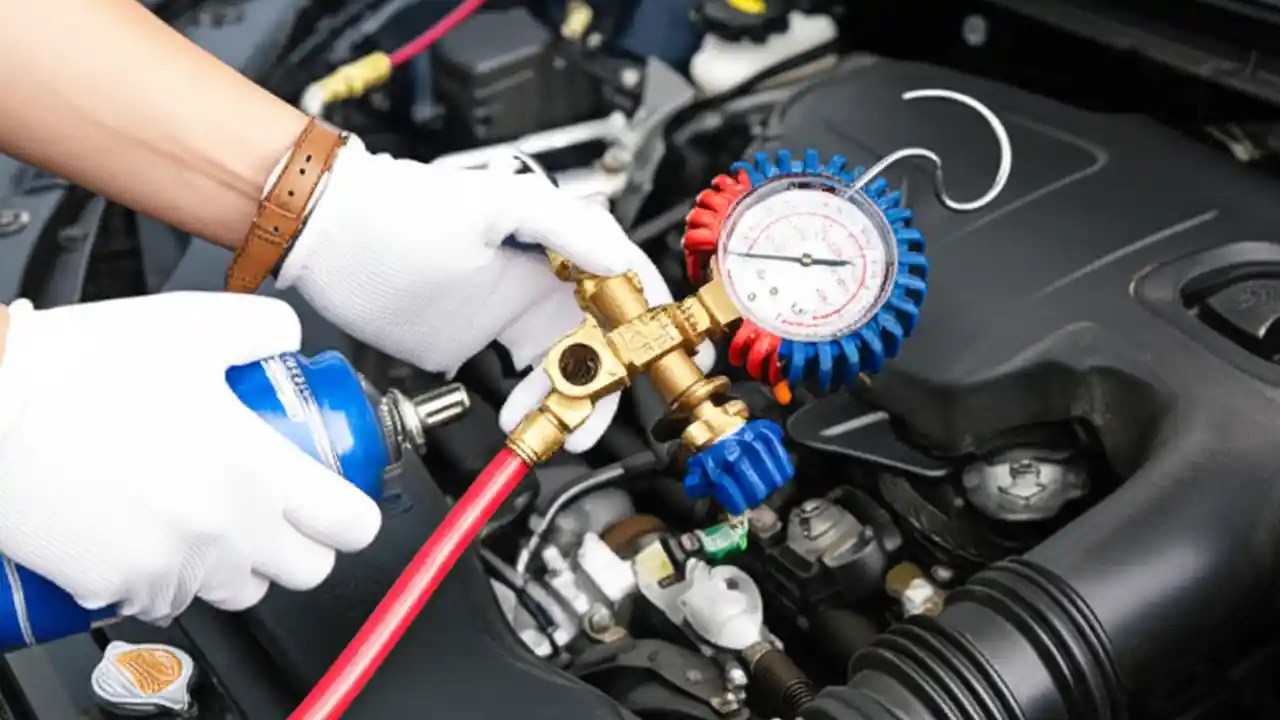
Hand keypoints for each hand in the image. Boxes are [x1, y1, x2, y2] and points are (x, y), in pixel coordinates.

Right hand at [0, 293, 380, 623]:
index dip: (354, 515)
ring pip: (240, 591)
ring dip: (241, 563)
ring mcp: (174, 568)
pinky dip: (169, 576)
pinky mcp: (119, 590)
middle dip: (303, 543)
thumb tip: (288, 340)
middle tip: (280, 510)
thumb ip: (261, 328)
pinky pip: (166, 600)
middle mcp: (227, 532)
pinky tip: (151, 531)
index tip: (341, 504)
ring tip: (213, 517)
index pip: (351, 525)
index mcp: (259, 473)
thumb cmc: (80, 370)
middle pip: (307, 572)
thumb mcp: (192, 325)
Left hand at [279, 137, 710, 452]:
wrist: (331, 238)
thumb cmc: (401, 208)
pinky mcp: (482, 345)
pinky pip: (527, 384)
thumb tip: (617, 259)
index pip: (623, 280)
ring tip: (566, 430)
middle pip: (603, 335)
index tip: (664, 350)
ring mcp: (513, 314)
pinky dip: (536, 408)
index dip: (650, 315)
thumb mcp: (490, 205)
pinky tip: (527, 421)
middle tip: (611, 407)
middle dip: (614, 376)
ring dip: (577, 401)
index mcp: (554, 243)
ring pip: (569, 366)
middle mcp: (542, 279)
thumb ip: (561, 226)